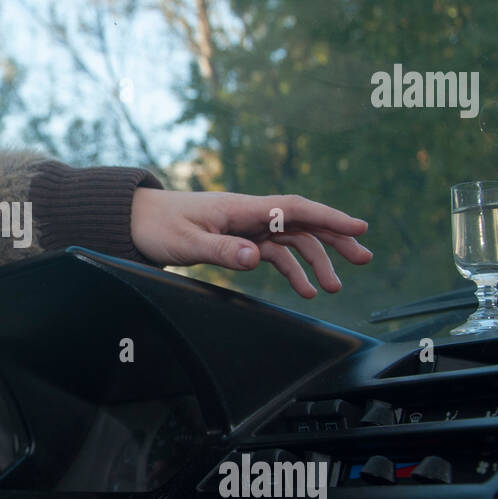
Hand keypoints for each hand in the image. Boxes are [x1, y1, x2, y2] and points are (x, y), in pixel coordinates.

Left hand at [130, 188, 371, 297]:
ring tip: (333, 287)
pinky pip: (273, 254)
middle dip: (335, 239)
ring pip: (292, 241)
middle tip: (364, 258)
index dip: (329, 217)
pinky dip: (290, 270)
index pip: (295, 208)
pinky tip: (304, 290)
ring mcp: (246, 227)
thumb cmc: (158, 226)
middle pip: (302, 223)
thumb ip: (222, 250)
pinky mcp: (238, 240)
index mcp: (242, 208)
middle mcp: (250, 214)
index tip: (359, 227)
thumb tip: (257, 257)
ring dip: (315, 262)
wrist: (134, 221)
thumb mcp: (187, 241)